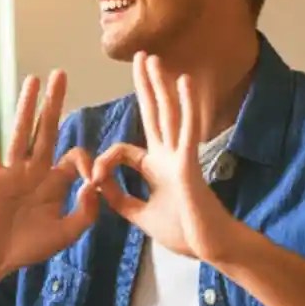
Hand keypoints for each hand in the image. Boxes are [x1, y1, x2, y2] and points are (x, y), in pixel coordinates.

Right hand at [0, 70, 98, 285]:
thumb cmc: (28, 248)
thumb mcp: (66, 234)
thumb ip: (85, 213)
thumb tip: (93, 186)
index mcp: (54, 182)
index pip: (73, 155)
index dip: (87, 161)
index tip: (93, 180)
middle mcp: (34, 170)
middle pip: (46, 130)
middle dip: (54, 102)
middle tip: (60, 73)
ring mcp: (12, 172)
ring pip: (21, 133)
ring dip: (26, 106)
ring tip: (32, 80)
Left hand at [91, 52, 234, 260]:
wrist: (211, 248)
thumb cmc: (184, 233)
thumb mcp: (141, 216)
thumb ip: (120, 199)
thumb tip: (98, 186)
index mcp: (157, 168)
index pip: (124, 151)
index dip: (104, 161)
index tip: (92, 180)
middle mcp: (169, 156)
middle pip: (153, 114)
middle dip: (144, 87)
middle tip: (140, 57)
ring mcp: (181, 156)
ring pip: (167, 114)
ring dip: (159, 86)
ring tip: (152, 59)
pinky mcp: (189, 164)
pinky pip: (187, 129)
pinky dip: (186, 105)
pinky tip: (183, 81)